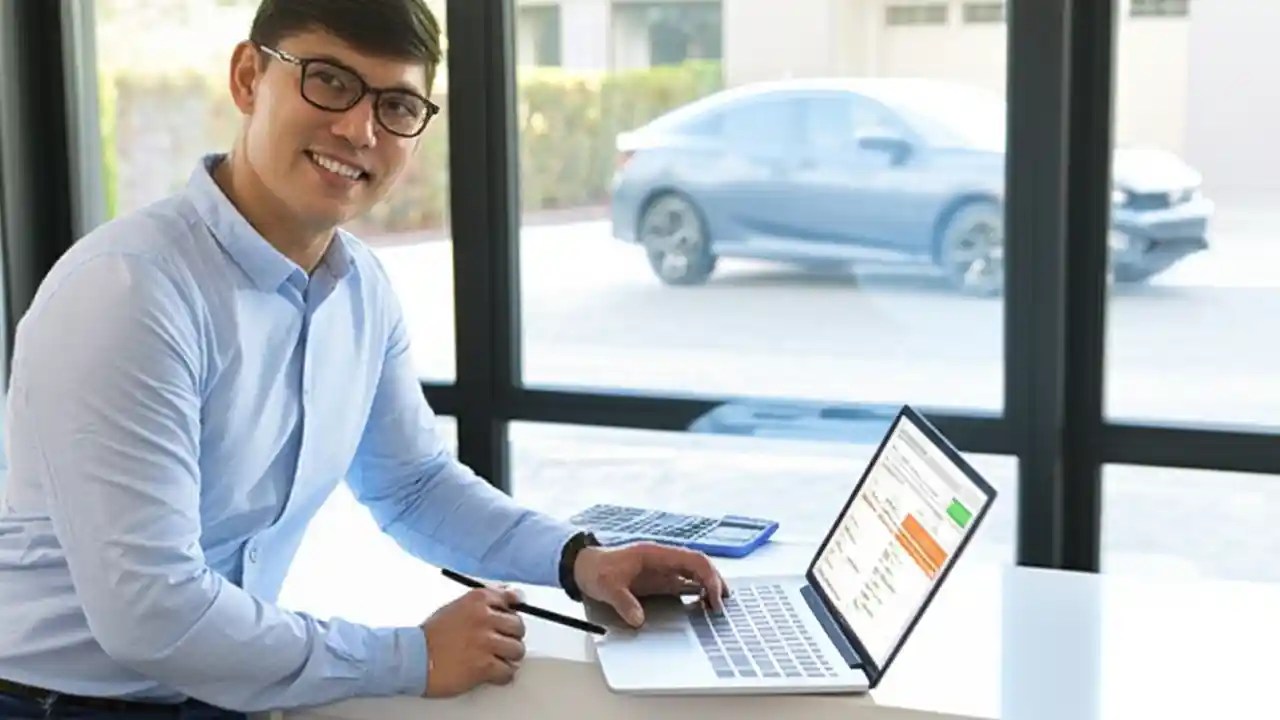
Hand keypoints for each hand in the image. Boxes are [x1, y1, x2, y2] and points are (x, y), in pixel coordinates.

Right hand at [420, 586, 525, 697]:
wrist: (412, 657)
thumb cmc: (430, 635)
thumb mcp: (456, 607)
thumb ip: (483, 603)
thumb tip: (511, 598)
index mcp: (478, 600)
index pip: (511, 598)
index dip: (511, 611)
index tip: (512, 616)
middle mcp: (485, 618)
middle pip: (518, 627)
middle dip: (510, 636)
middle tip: (499, 643)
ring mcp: (486, 642)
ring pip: (517, 650)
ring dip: (508, 657)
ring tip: (494, 659)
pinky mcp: (485, 665)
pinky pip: (508, 671)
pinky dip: (502, 675)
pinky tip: (491, 673)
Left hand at [573, 542, 729, 627]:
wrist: (583, 567)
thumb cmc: (596, 569)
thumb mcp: (607, 586)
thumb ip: (624, 602)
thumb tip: (639, 620)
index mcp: (656, 554)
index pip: (692, 559)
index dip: (708, 576)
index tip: (713, 596)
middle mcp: (664, 559)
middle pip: (699, 565)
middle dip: (715, 581)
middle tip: (722, 604)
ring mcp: (662, 570)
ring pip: (695, 574)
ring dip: (709, 586)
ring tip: (718, 606)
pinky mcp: (659, 581)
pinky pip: (684, 584)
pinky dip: (697, 593)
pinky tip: (702, 605)